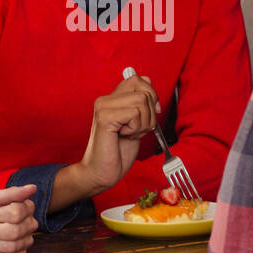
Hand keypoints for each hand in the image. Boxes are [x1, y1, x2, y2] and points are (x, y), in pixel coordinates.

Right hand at [74, 74, 160, 195]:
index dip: (151, 95)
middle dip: (150, 113)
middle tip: (137, 129)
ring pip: (142, 101)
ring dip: (144, 123)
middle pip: (143, 89)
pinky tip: (124, 136)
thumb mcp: (136, 123)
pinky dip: (136, 128)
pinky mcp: (104, 117)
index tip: (150, 113)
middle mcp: (106, 99)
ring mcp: (103, 107)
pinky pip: (135, 113)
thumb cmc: (117, 152)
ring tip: (130, 134)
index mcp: (112, 99)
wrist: (101, 173)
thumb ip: (140, 102)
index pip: (138, 79)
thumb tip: (148, 80)